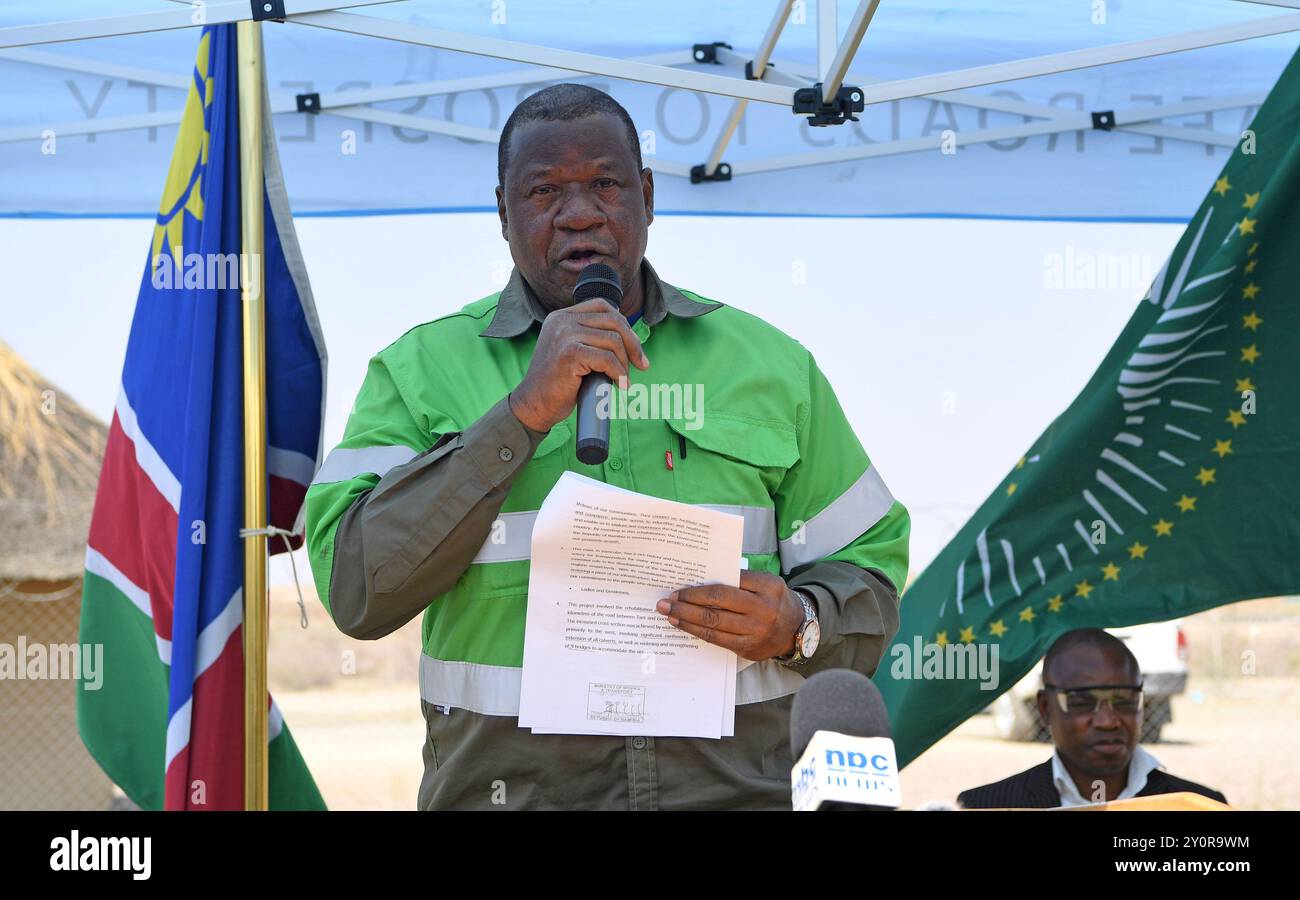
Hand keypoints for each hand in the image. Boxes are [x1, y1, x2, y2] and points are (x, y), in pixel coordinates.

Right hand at [508, 298, 649, 432]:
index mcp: (561, 317)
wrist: (534, 404)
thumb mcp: (572, 351)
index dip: (624, 325)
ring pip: (613, 341)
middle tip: (642, 365)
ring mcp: (564, 335)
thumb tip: (631, 337)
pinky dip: (618, 373)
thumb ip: (591, 338)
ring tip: (623, 380)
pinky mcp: (569, 353)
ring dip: (625, 364)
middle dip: (633, 344)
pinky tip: (619, 384)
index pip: (602, 306)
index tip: (634, 347)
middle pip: (613, 321)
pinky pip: (607, 359)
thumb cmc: (557, 383)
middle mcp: (562, 321)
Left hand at [655, 571, 804, 661]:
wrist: (796, 630)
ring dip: (686, 618)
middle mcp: (763, 609)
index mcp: (767, 586)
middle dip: (688, 601)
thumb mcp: (766, 583)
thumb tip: (702, 579)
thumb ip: (741, 580)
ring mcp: (756, 631)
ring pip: (713, 623)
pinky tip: (682, 625)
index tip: (680, 587)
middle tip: (667, 600)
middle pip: (717, 602)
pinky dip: (696, 632)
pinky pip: (716, 639)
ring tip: (668, 613)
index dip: (701, 586)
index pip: (728, 583)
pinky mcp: (748, 648)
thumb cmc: (773, 601)